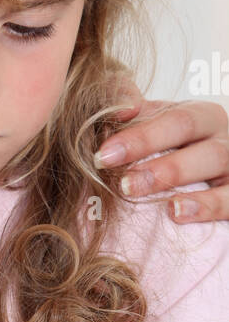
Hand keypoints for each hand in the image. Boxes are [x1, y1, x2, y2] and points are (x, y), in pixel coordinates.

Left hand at [94, 85, 228, 221]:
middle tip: (116, 172)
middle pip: (188, 129)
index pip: (170, 117)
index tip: (104, 154)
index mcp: (200, 115)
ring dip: (171, 174)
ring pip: (213, 159)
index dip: (138, 135)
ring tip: (135, 190)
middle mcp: (220, 134)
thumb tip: (118, 109)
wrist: (210, 175)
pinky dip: (206, 206)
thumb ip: (133, 117)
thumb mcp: (159, 131)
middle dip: (147, 147)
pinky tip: (176, 212)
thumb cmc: (177, 154)